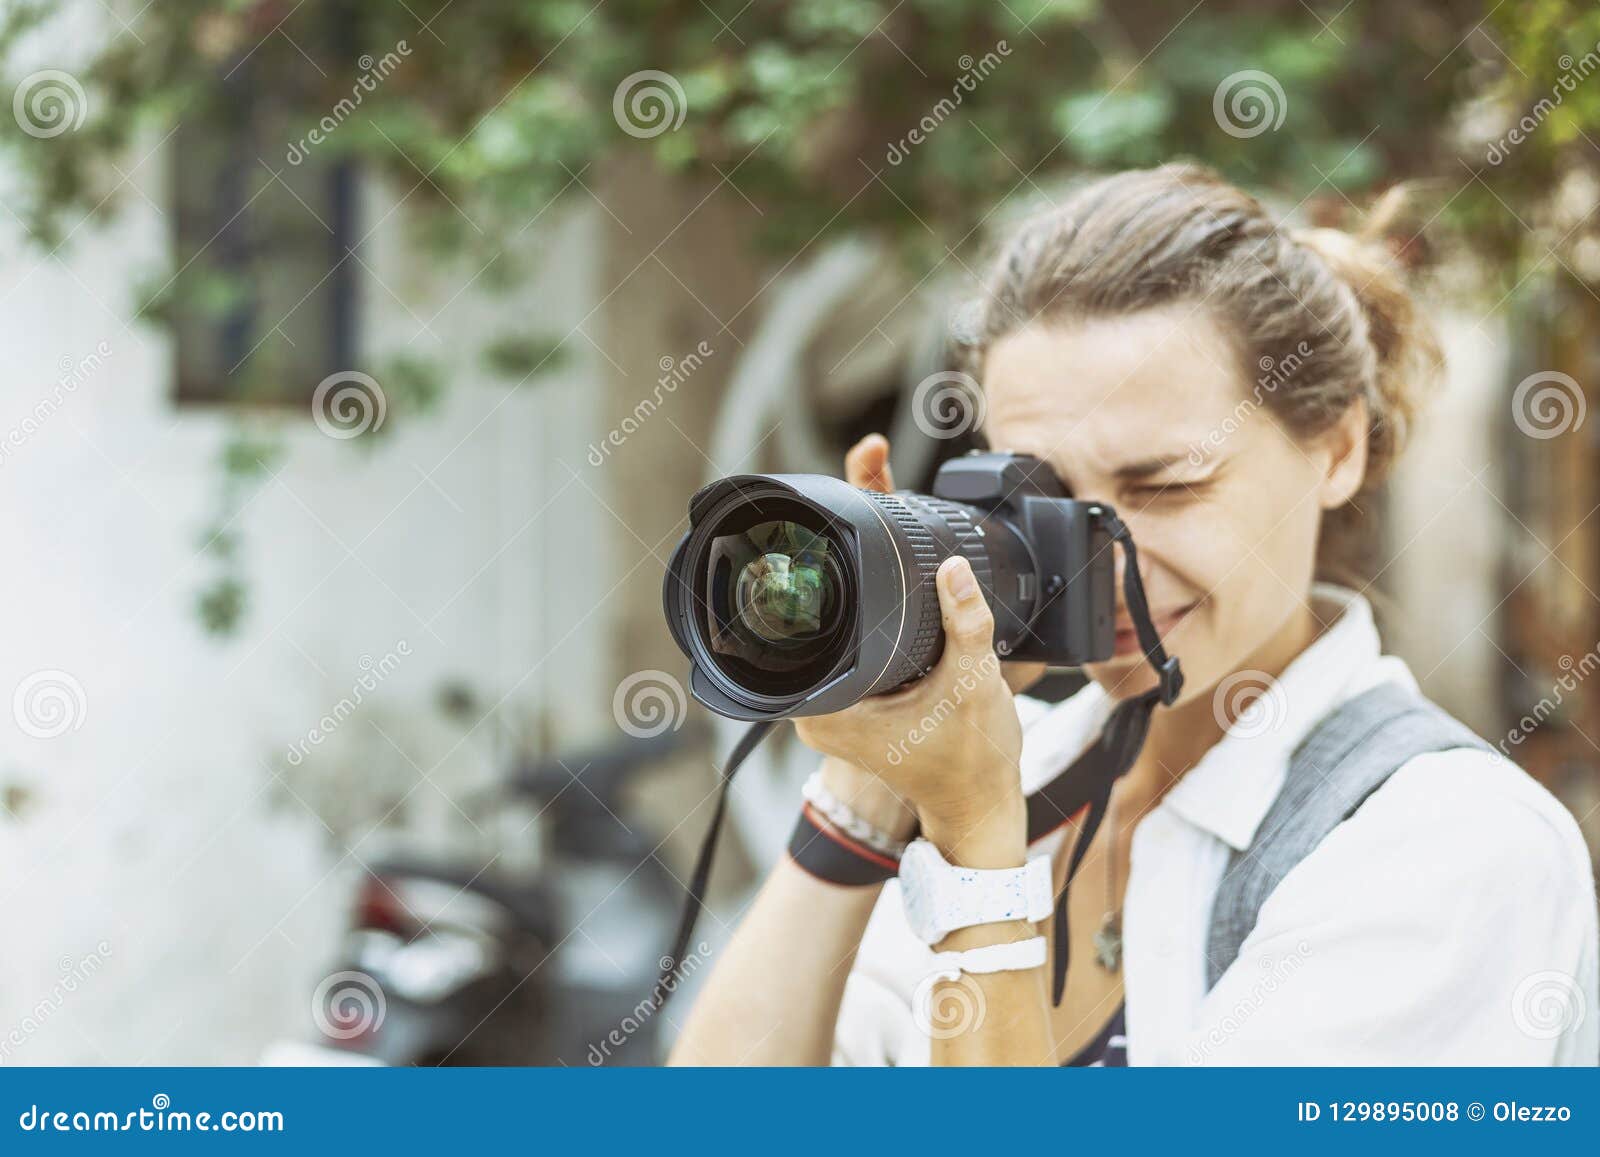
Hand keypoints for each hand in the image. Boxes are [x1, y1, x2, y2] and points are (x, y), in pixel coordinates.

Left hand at [792, 436, 1026, 862]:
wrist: (982, 807)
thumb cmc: (974, 762)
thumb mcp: (974, 687)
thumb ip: (966, 625)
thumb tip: (954, 569)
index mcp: (827, 704)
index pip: (806, 614)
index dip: (821, 551)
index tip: (836, 502)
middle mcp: (815, 703)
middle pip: (817, 604)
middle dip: (843, 536)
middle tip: (866, 469)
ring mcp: (830, 699)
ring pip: (831, 617)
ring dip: (852, 564)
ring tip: (873, 491)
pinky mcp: (852, 695)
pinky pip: (849, 634)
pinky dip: (866, 596)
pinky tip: (881, 550)